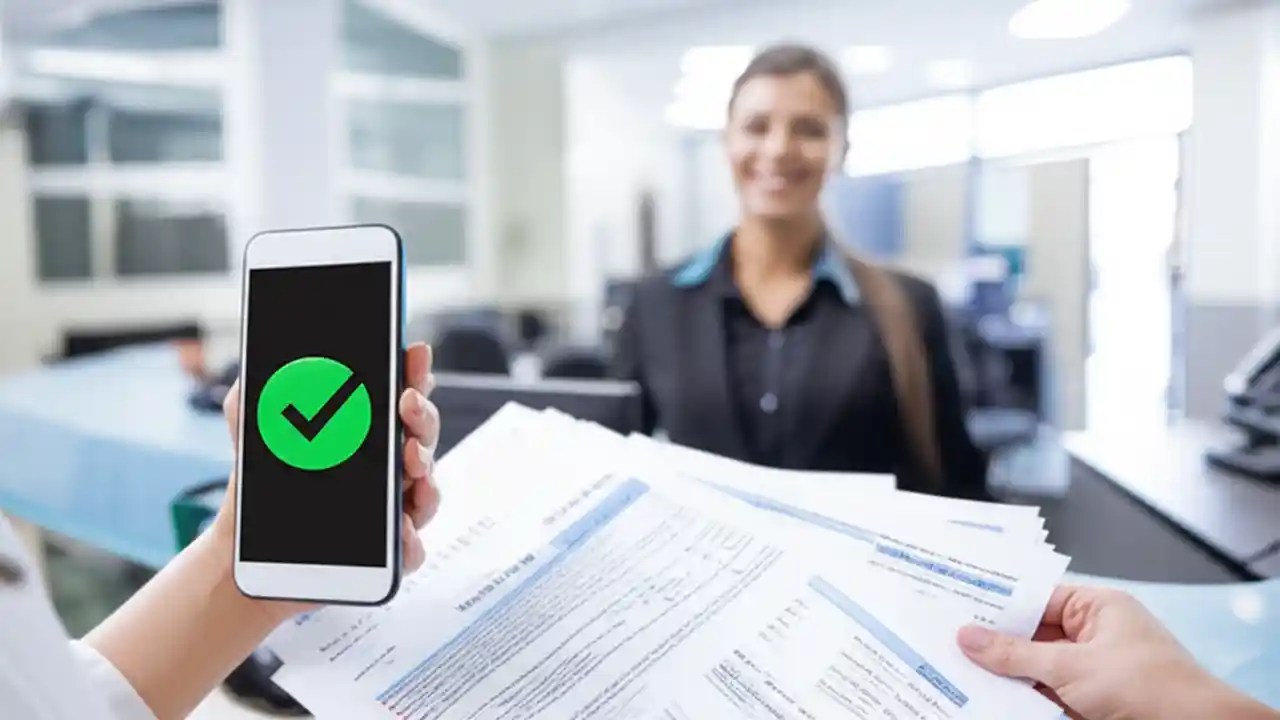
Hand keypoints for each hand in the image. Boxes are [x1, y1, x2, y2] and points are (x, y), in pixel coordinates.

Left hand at [210, 342, 441, 619]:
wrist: (242, 555)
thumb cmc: (258, 491)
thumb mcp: (252, 433)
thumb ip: (256, 397)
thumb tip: (257, 369)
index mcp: (362, 435)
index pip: (400, 396)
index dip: (413, 373)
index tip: (414, 354)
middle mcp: (384, 470)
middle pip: (421, 436)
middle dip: (423, 416)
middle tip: (407, 404)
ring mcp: (389, 511)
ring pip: (426, 488)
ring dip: (426, 471)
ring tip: (411, 462)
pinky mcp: (384, 553)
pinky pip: (409, 547)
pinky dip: (410, 538)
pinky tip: (402, 527)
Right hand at [956, 585, 1266, 719]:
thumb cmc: (1148, 687)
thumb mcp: (1070, 667)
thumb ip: (1015, 654)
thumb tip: (970, 637)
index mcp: (1098, 607)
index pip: (1037, 597)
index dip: (997, 604)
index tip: (958, 607)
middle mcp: (1096, 633)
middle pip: (1033, 633)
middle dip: (995, 642)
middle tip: (951, 641)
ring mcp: (1094, 669)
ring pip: (1037, 666)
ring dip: (1006, 672)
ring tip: (960, 668)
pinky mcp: (1091, 701)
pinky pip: (1047, 692)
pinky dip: (1023, 696)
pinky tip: (990, 696)